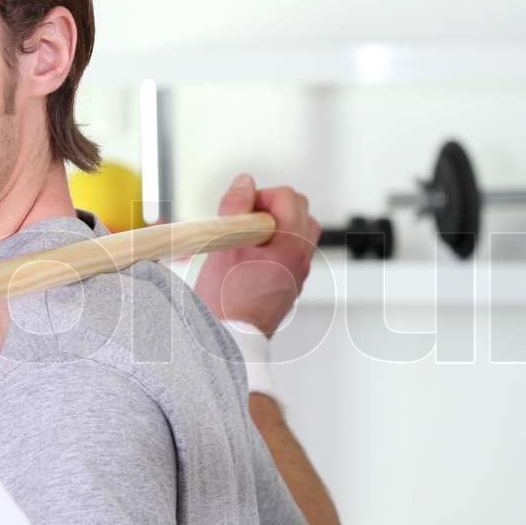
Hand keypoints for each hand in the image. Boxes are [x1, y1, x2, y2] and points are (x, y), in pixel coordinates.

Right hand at [193, 174, 320, 335]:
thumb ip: (235, 207)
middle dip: (272, 208)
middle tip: (244, 223)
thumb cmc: (225, 300)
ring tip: (247, 239)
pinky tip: (250, 258)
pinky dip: (276, 245)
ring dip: (276, 226)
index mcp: (292, 245)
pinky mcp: (291, 285)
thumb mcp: (223, 244)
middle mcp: (302, 258)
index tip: (240, 212)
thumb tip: (245, 182)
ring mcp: (299, 273)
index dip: (260, 197)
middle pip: (300, 210)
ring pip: (298, 232)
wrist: (230, 342)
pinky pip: (292, 252)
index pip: (287, 197)